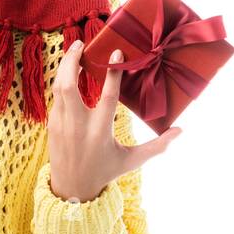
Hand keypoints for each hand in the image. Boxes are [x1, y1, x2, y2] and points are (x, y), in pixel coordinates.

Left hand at [47, 41, 181, 202]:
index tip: (116, 52)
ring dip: (65, 67)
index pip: (107, 96)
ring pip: (58, 88)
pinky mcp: (52, 125)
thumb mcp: (132, 161)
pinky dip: (63, 81)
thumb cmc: (104, 172)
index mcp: (100, 132)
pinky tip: (71, 72)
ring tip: (76, 52)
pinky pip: (56, 97)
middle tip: (81, 44)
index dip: (112, 73)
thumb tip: (180, 131)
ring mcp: (62, 124)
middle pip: (68, 85)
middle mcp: (78, 126)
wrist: (71, 189)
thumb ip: (157, 146)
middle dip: (71, 61)